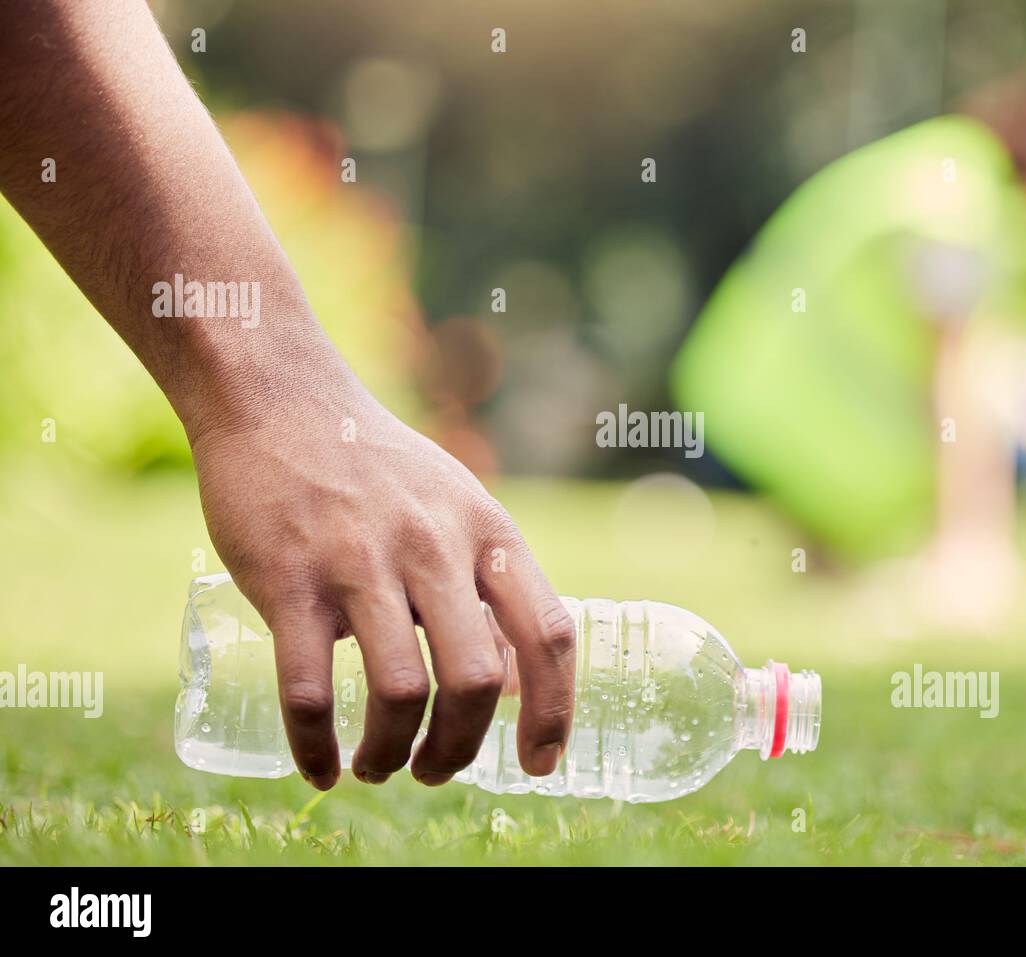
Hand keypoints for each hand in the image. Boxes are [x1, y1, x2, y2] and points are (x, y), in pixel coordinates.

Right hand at [189, 377, 574, 789]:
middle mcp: (435, 548)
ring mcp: (361, 563)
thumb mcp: (460, 508)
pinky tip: (320, 769)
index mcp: (489, 534)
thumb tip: (516, 681)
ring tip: (379, 767)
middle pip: (476, 679)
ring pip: (400, 692)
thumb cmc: (380, 468)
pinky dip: (315, 747)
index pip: (549, 634)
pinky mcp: (290, 579)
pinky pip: (308, 689)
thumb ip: (489, 585)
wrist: (281, 402)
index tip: (541, 765)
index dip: (554, 711)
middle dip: (461, 748)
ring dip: (392, 753)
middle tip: (436, 771)